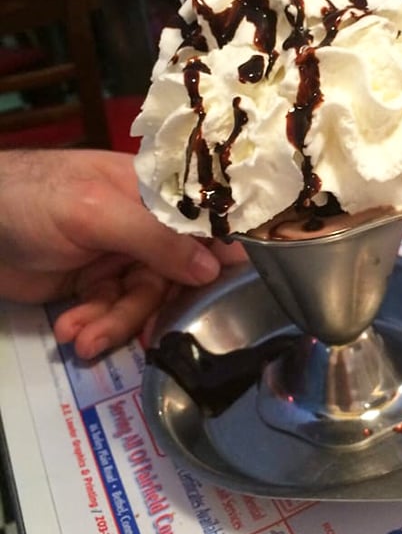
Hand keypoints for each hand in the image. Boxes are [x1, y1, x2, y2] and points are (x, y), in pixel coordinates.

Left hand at [0, 149, 246, 358]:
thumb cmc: (34, 199)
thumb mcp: (97, 214)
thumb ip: (156, 240)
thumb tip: (213, 269)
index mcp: (154, 194)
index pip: (204, 222)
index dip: (222, 254)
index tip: (235, 292)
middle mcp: (145, 225)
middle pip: (176, 274)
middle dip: (155, 306)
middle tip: (147, 335)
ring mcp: (119, 256)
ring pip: (142, 301)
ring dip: (114, 324)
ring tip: (83, 340)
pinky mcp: (93, 285)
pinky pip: (110, 313)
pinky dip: (92, 326)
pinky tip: (70, 331)